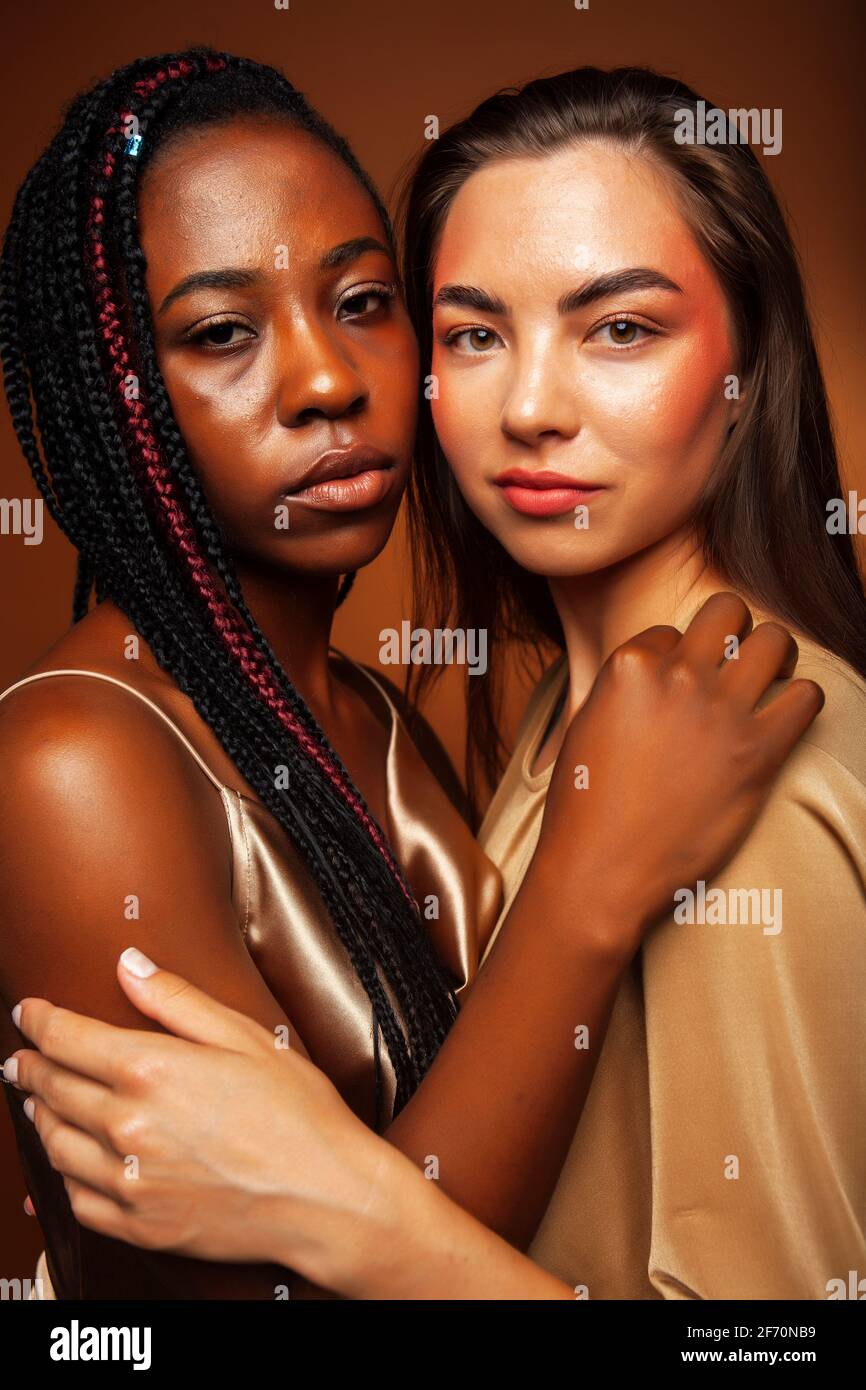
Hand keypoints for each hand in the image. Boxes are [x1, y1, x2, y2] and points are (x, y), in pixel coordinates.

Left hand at [4, 950, 404, 1288]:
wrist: (324, 1197)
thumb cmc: (298, 1114)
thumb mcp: (246, 1036)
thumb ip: (177, 999)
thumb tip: (129, 964)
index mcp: (151, 1071)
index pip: (67, 1038)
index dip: (39, 1021)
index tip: (29, 1013)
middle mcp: (128, 1126)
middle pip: (52, 1089)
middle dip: (31, 1066)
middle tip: (21, 1058)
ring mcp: (129, 1181)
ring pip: (55, 1145)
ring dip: (41, 1116)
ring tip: (40, 1102)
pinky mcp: (139, 1226)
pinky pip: (77, 1199)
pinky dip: (62, 1176)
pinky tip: (70, 1161)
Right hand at [535, 592, 822, 948]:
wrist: (600, 872)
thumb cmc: (584, 806)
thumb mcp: (584, 725)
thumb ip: (619, 687)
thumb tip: (646, 671)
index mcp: (629, 665)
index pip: (672, 630)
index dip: (678, 657)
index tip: (677, 687)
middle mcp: (677, 678)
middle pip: (728, 611)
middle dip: (735, 630)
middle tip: (737, 659)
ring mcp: (720, 713)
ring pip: (775, 641)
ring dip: (775, 656)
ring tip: (769, 678)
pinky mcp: (758, 753)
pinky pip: (807, 696)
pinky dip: (802, 701)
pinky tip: (784, 718)